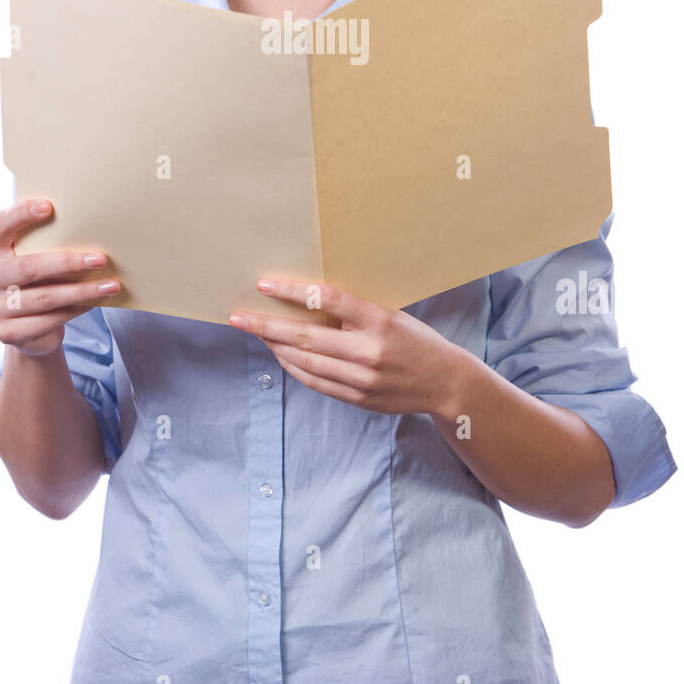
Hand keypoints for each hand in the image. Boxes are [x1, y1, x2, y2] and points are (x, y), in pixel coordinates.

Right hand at [0, 198, 120, 356]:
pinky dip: (75, 310)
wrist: (27, 328)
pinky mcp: (7, 333)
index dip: (21, 214)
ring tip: (111, 285)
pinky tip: (95, 303)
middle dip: (69, 262)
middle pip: (30, 267)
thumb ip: (45, 242)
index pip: (0, 226)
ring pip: (45, 298)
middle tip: (101, 259)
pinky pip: (49, 320)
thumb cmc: (37, 280)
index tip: (49, 206)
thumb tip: (90, 225)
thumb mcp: (34, 257)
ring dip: (82, 291)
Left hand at [228, 277, 462, 415]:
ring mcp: (362, 379)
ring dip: (275, 346)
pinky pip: (315, 382)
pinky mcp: (358, 398)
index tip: (265, 285)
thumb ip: (354, 312)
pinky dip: (293, 367)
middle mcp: (369, 351)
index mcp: (379, 321)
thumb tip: (305, 302)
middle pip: (306, 336)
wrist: (445, 382)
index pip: (326, 300)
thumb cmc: (415, 339)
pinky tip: (280, 355)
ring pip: (305, 361)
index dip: (292, 292)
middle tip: (238, 317)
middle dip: (266, 326)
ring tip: (255, 333)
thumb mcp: (390, 314)